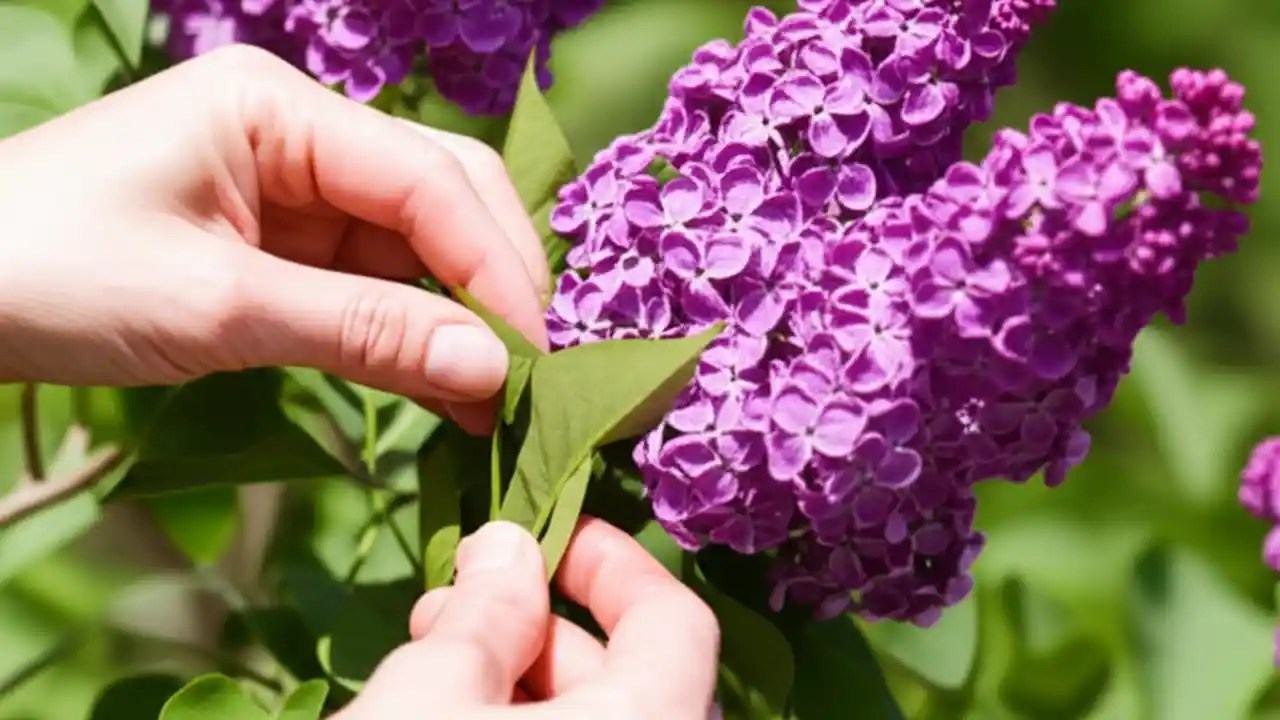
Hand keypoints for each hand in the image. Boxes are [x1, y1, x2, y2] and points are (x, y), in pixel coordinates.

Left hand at [0, 44, 548, 430]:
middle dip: (491, 281)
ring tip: (500, 399)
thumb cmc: (51, 275)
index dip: (493, 266)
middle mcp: (298, 134)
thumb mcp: (220, 308)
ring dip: (458, 318)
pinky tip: (448, 389)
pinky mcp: (278, 245)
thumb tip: (491, 371)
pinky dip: (409, 336)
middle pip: (440, 195)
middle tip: (531, 373)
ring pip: (414, 245)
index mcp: (278, 108)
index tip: (534, 355)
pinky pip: (370, 284)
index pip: (429, 178)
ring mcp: (290, 190)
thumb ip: (366, 333)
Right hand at [335, 518, 720, 719]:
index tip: (543, 532)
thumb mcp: (429, 693)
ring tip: (425, 660)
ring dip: (516, 681)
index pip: (675, 619)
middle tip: (444, 605)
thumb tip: (509, 546)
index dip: (611, 560)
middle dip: (536, 625)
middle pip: (629, 675)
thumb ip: (486, 611)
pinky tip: (435, 713)